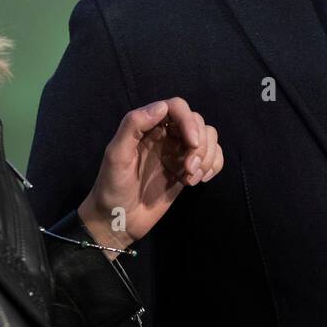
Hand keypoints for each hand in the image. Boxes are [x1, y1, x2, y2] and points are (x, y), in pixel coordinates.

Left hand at [78, 97, 222, 256]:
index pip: (177, 107)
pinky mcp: (188, 170)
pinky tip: (198, 180)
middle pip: (197, 121)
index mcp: (148, 127)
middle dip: (200, 144)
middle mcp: (166, 135)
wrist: (119, 220)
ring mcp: (178, 153)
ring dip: (207, 156)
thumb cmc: (112, 187)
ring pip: (209, 137)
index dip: (188, 120)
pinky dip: (214, 165)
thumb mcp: (116, 155)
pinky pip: (214, 157)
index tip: (192, 143)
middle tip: (189, 169)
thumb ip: (133, 125)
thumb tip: (162, 106)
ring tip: (191, 178)